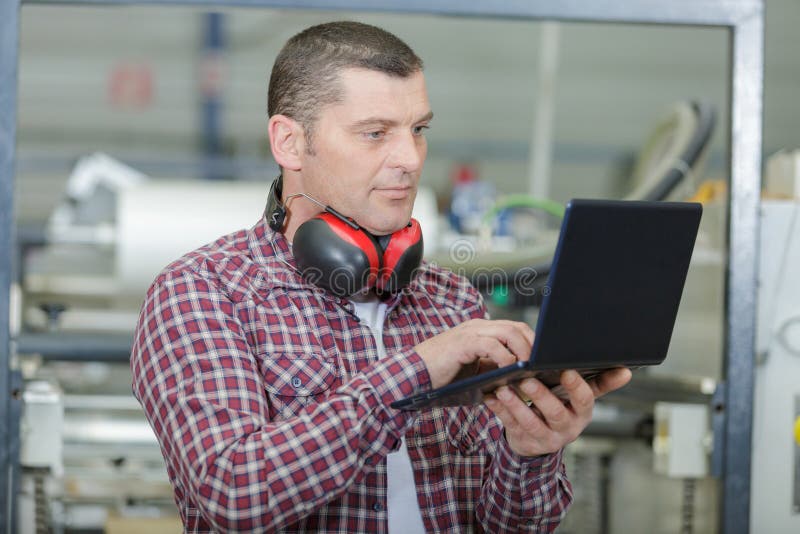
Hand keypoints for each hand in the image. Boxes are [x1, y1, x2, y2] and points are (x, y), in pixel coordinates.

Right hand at [414, 319, 533, 389]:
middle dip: (533, 346)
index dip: (532, 343)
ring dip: (523, 351)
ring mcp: (470, 333)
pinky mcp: (463, 343)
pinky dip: (505, 357)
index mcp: (481, 331)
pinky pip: (492, 345)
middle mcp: (477, 327)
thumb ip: (494, 372)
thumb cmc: (442, 379)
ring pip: (508, 332)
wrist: (412, 377)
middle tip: (541, 366)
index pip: (515, 328)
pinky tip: (509, 371)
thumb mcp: (474, 374)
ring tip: (529, 369)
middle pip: (517, 327)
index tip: (542, 361)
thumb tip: (519, 381)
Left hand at [484, 367, 631, 456]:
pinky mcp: (525, 442)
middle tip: (526, 379)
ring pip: (530, 422)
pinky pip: (510, 426)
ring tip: (503, 388)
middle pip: (555, 412)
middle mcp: (567, 428)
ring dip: (516, 405)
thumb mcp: (580, 397)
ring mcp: (546, 438)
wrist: (542, 438)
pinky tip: (490, 396)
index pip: (584, 399)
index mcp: (583, 412)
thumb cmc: (562, 406)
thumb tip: (627, 371)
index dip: (576, 387)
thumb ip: (600, 382)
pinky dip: (499, 410)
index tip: (566, 371)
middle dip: (541, 396)